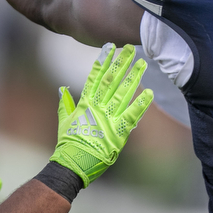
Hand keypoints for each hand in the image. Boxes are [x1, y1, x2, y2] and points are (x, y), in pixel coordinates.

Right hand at [50, 43, 152, 186]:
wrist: (73, 165)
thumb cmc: (68, 145)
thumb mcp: (64, 121)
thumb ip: (65, 104)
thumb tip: (62, 89)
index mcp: (85, 104)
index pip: (95, 78)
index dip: (103, 62)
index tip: (109, 47)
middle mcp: (98, 107)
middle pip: (111, 81)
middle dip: (121, 63)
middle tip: (131, 49)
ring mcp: (109, 119)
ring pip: (123, 93)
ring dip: (134, 77)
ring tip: (142, 64)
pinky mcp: (119, 132)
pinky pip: (132, 115)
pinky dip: (141, 104)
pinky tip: (150, 92)